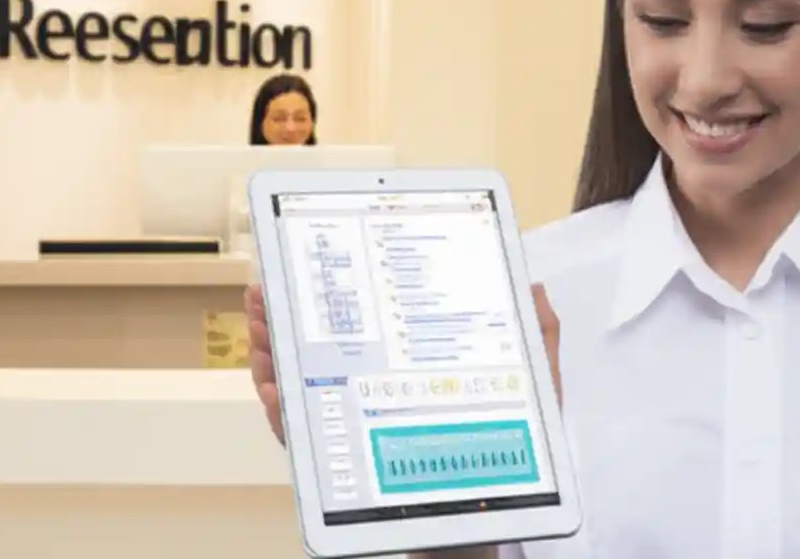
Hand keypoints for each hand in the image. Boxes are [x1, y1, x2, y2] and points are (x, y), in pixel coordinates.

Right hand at [244, 282, 562, 444]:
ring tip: (261, 334)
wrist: (485, 525)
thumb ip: (538, 338)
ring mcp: (355, 431)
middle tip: (262, 296)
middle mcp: (371, 397)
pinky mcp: (347, 467)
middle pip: (319, 353)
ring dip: (271, 359)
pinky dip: (284, 416)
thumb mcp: (531, 392)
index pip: (362, 328)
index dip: (329, 300)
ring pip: (301, 391)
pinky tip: (275, 391)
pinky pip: (305, 443)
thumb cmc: (505, 457)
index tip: (304, 273)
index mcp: (405, 371)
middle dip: (283, 323)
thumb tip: (536, 287)